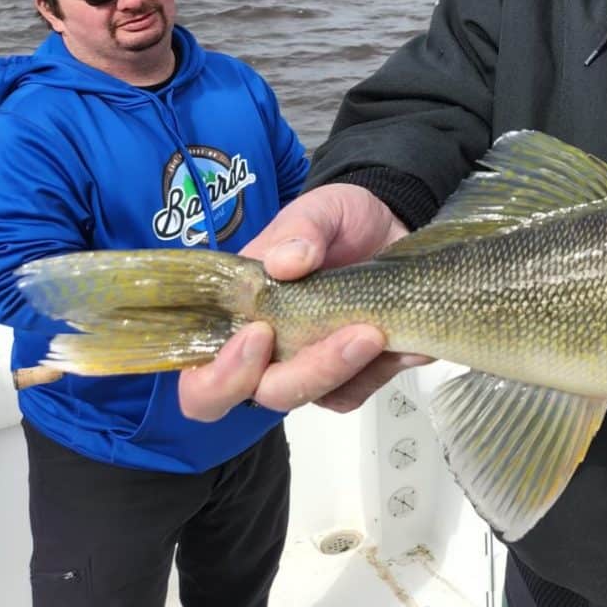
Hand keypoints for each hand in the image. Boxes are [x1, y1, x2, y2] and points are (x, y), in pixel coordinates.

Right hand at [178, 183, 433, 421]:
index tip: (259, 334)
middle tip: (356, 333)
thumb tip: (285, 263)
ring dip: (349, 370)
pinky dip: (382, 370)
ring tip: (380, 332)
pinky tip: (406, 345)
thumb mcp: (319, 209)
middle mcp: (267, 353)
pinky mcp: (351, 371)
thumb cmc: (339, 220)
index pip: (200, 379)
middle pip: (267, 395)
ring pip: (319, 397)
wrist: (389, 225)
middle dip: (307, 373)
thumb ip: (299, 230)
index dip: (219, 376)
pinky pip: (359, 391)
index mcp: (237, 318)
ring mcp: (310, 365)